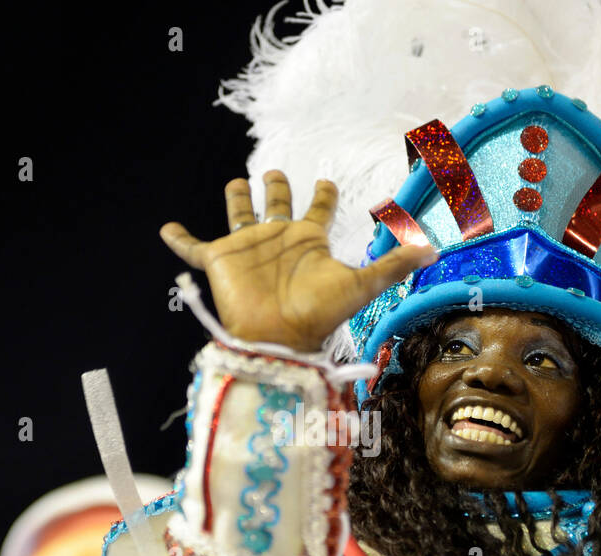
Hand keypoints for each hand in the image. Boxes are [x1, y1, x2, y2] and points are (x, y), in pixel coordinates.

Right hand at [160, 171, 436, 351]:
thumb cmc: (318, 314)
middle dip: (278, 186)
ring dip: (237, 198)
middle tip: (275, 171)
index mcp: (308, 241)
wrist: (280, 338)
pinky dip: (179, 238)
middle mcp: (278, 240)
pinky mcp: (219, 261)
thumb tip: (434, 250)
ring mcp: (247, 249)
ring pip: (239, 215)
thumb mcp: (360, 285)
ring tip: (237, 183)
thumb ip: (393, 266)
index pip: (317, 209)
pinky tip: (166, 228)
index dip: (322, 194)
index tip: (324, 180)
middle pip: (277, 204)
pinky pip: (193, 248)